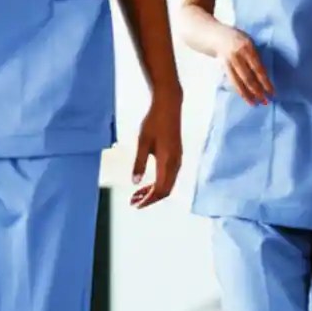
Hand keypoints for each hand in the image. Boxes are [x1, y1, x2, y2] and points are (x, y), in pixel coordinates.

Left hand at [129, 92, 182, 208]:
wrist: (169, 105)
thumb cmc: (154, 122)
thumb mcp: (142, 142)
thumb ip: (139, 163)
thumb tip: (135, 183)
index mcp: (168, 161)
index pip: (160, 189)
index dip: (148, 200)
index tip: (135, 204)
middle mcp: (176, 163)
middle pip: (166, 190)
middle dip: (150, 198)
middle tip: (133, 201)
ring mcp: (178, 159)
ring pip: (168, 184)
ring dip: (154, 191)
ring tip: (137, 194)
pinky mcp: (177, 155)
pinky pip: (170, 177)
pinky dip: (158, 183)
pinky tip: (147, 182)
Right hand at [215, 28, 273, 105]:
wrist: (217, 36)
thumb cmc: (238, 39)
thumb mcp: (249, 42)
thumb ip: (255, 55)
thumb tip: (264, 75)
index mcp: (248, 47)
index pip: (259, 69)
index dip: (266, 82)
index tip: (272, 92)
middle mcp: (238, 55)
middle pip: (250, 78)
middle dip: (258, 91)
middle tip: (266, 102)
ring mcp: (230, 62)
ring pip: (240, 82)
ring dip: (248, 94)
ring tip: (256, 103)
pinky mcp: (224, 67)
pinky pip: (233, 81)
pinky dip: (240, 91)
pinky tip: (246, 98)